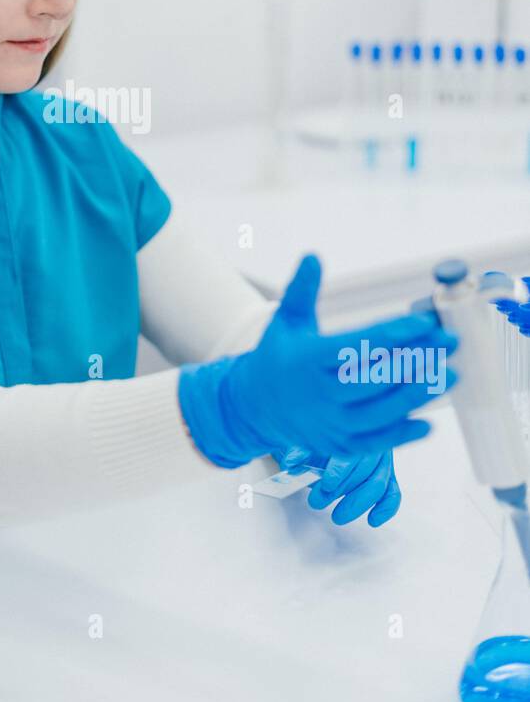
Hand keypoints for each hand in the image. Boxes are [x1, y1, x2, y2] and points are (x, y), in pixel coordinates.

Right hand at [177, 254, 457, 468]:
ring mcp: (329, 424)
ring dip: (417, 395)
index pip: (356, 346)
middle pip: (375, 380)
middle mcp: (319, 395)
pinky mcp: (337, 445)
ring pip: (380, 413)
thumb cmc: (277, 357)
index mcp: (308, 360)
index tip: (425, 323)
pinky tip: (428, 422)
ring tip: (448, 375)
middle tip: (448, 344)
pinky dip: (401, 435)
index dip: (393, 334)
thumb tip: (313, 256)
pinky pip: (374, 443)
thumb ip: (302, 289)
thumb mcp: (286, 320)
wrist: (253, 407)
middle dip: (416, 361)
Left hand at [281, 445, 400, 526]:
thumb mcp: (304, 438)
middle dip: (342, 490)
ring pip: (378, 484)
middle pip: (366, 469)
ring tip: (337, 516)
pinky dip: (385, 509)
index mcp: (353, 428)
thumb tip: (291, 462)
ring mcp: (382, 460)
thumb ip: (299, 449)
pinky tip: (372, 520)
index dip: (341, 470)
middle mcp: (372, 443)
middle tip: (318, 501)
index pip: (353, 450)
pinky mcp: (387, 477)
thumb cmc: (316, 435)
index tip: (327, 485)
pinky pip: (393, 493)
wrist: (322, 433)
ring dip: (358, 504)